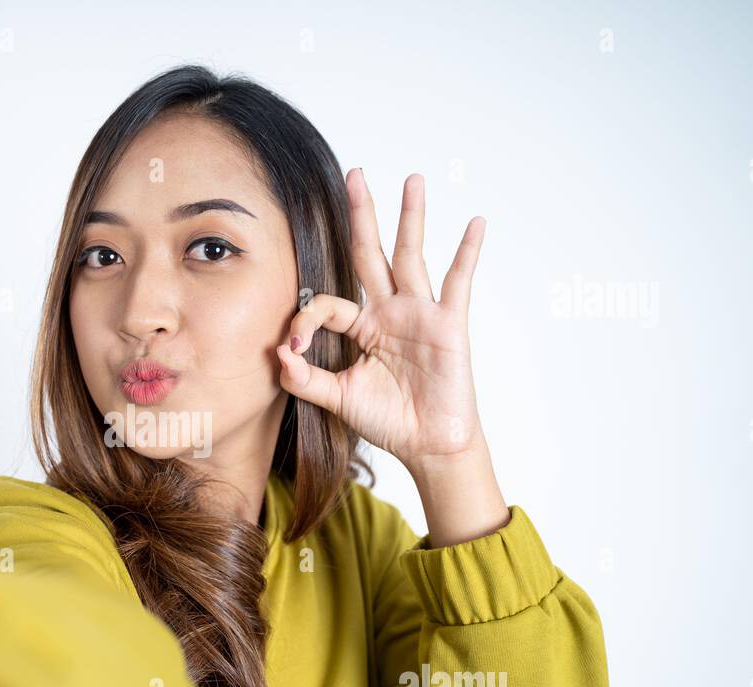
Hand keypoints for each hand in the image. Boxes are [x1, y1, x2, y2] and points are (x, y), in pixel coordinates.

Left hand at [275, 170, 486, 471]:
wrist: (426, 444)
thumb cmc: (388, 421)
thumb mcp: (337, 399)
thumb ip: (304, 379)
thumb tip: (277, 356)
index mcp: (362, 326)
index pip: (328, 303)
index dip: (304, 321)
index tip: (292, 348)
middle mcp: (390, 311)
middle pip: (371, 253)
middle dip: (361, 214)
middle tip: (353, 175)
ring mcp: (420, 313)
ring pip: (411, 256)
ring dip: (411, 217)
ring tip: (412, 179)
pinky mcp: (448, 324)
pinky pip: (458, 282)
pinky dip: (468, 252)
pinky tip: (476, 223)